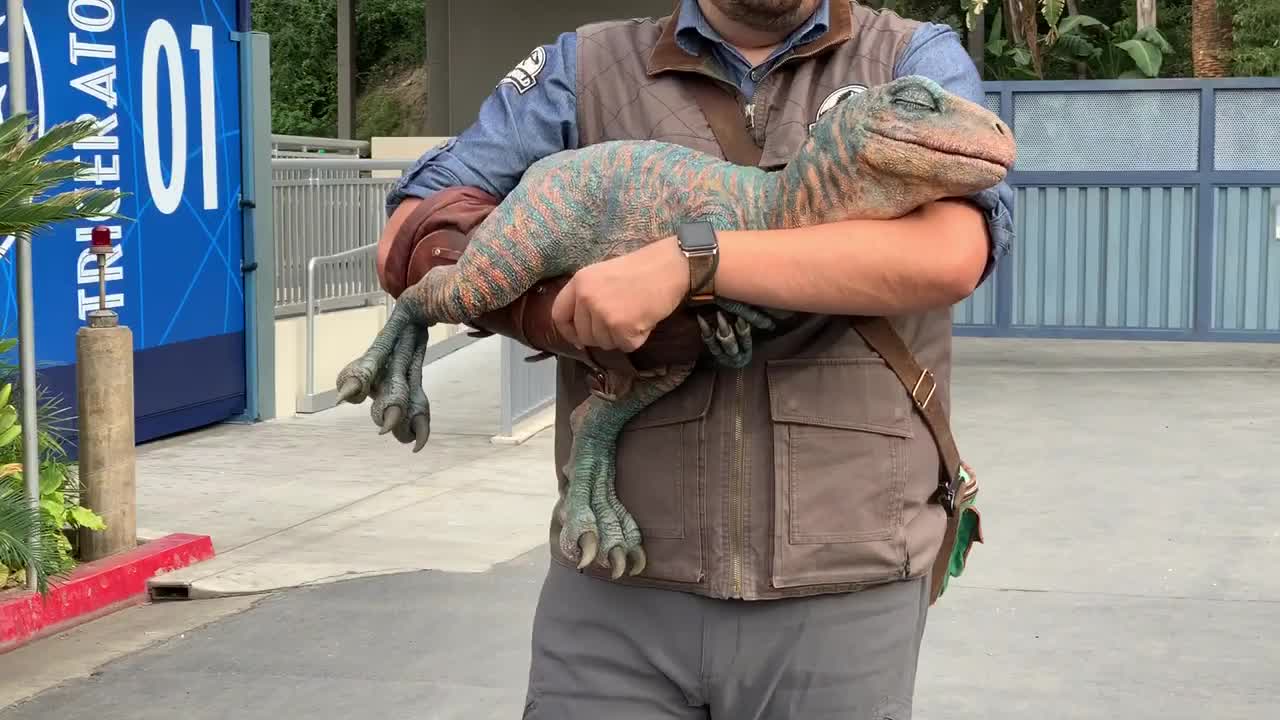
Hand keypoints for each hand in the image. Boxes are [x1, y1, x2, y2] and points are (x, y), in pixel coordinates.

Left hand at [551, 237, 688, 351]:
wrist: (669, 268)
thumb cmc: (640, 271)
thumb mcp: (602, 275)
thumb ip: (586, 299)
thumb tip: (577, 337)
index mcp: (579, 282)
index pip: (559, 315)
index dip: (568, 331)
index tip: (578, 337)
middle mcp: (586, 298)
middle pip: (585, 335)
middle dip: (602, 335)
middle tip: (622, 319)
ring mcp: (603, 314)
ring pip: (605, 344)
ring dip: (621, 336)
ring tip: (635, 313)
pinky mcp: (622, 328)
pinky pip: (625, 346)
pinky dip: (637, 338)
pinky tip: (644, 319)